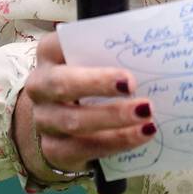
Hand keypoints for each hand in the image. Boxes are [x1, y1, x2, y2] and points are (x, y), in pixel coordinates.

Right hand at [16, 32, 156, 175]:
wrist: (70, 119)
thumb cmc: (93, 77)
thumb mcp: (99, 59)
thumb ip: (115, 52)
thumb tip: (153, 49)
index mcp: (50, 54)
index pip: (57, 45)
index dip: (82, 46)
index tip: (111, 49)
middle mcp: (39, 86)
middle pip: (61, 83)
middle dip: (97, 83)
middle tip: (132, 85)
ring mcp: (44, 119)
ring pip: (73, 121)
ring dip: (113, 118)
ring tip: (146, 114)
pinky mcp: (54, 148)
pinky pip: (82, 148)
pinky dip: (115, 142)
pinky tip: (141, 134)